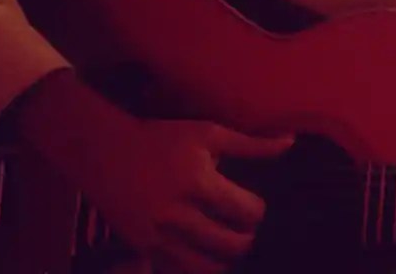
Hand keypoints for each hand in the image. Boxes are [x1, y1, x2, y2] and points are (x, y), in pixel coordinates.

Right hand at [81, 119, 293, 273]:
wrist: (104, 152)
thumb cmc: (161, 138)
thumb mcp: (208, 134)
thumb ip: (251, 144)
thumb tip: (291, 142)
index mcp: (198, 182)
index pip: (247, 212)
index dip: (258, 212)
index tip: (252, 206)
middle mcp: (177, 213)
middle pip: (231, 245)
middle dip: (246, 238)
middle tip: (243, 228)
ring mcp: (158, 235)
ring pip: (206, 267)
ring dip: (223, 259)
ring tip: (225, 244)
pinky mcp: (143, 247)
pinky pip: (178, 271)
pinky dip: (196, 267)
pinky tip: (201, 253)